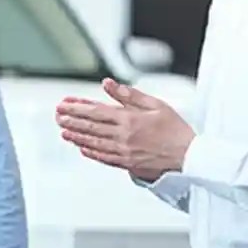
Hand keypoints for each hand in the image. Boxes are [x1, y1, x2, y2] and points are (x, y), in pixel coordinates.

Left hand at [54, 78, 194, 179]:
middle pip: (90, 127)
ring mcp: (124, 152)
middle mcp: (123, 136)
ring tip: (63, 132)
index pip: (96, 112)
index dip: (77, 108)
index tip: (64, 104)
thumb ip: (128, 94)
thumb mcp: (155, 105)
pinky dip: (91, 152)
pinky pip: (104, 157)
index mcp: (129, 119)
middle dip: (71, 121)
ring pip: (94, 143)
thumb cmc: (175, 129)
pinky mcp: (127, 164)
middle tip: (58, 116)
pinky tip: (82, 148)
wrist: (190, 157)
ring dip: (76, 136)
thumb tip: (107, 84)